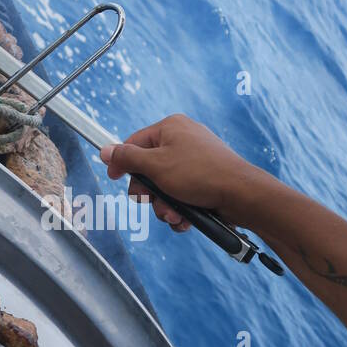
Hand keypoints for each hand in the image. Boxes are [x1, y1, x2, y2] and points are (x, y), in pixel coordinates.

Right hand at [100, 113, 274, 230]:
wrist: (241, 194)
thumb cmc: (200, 174)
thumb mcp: (156, 166)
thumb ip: (128, 158)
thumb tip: (105, 150)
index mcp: (170, 128)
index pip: (134, 142)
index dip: (123, 162)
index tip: (115, 178)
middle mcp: (183, 140)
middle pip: (149, 168)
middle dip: (150, 193)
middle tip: (152, 202)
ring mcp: (195, 160)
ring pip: (165, 186)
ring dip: (165, 205)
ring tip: (174, 215)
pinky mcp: (205, 178)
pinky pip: (182, 193)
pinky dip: (180, 208)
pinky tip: (185, 218)